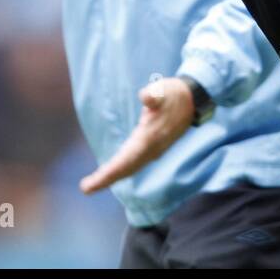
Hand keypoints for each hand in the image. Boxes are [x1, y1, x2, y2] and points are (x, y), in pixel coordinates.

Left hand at [79, 77, 195, 194]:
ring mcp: (153, 150)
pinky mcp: (152, 147)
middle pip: (126, 169)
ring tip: (93, 184)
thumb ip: (154, 95)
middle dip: (106, 179)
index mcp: (150, 138)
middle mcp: (151, 149)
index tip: (92, 184)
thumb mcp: (164, 90)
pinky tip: (111, 172)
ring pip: (130, 167)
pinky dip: (121, 169)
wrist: (193, 100)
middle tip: (86, 188)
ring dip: (112, 176)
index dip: (109, 174)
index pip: (126, 160)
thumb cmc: (174, 94)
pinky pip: (133, 162)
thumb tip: (145, 96)